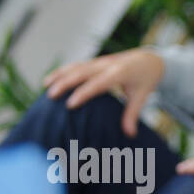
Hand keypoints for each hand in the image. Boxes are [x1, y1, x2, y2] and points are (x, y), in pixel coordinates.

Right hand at [42, 48, 164, 136]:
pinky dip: (63, 71)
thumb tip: (130, 134)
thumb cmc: (145, 80)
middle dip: (65, 83)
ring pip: (76, 66)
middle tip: (51, 96)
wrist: (148, 59)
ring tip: (45, 85)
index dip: (83, 93)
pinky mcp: (95, 62)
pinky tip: (51, 79)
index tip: (70, 105)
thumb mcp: (142, 96)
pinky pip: (76, 65)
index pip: (98, 84)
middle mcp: (106, 65)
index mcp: (119, 73)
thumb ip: (133, 114)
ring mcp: (99, 61)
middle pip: (82, 72)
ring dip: (60, 74)